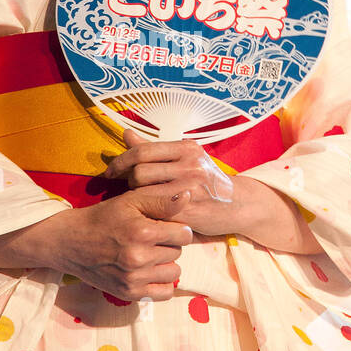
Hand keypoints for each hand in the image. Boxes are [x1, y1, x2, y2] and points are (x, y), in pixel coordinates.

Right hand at [24, 184, 193, 300]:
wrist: (70, 242)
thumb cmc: (103, 217)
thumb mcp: (130, 201)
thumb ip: (162, 200)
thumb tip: (190, 195)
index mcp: (142, 232)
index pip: (184, 234)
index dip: (176, 228)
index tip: (164, 226)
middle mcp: (139, 258)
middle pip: (178, 252)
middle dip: (168, 244)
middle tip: (149, 239)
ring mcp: (134, 279)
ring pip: (174, 272)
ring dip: (165, 263)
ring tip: (148, 254)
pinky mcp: (129, 293)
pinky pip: (165, 293)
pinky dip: (161, 283)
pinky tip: (149, 271)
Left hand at [104, 129, 322, 253]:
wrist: (239, 204)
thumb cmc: (206, 182)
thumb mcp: (185, 159)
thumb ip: (154, 150)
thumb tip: (126, 134)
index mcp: (186, 149)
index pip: (142, 151)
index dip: (120, 162)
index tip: (111, 172)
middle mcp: (190, 165)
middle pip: (139, 172)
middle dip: (128, 182)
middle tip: (129, 190)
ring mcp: (190, 188)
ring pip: (145, 191)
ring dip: (136, 198)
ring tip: (141, 201)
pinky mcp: (189, 211)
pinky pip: (155, 211)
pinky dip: (147, 213)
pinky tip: (147, 216)